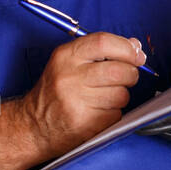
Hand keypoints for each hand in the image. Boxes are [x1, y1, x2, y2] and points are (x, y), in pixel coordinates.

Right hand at [19, 31, 144, 159]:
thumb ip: (101, 51)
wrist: (33, 127)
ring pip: (121, 94)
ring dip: (121, 96)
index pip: (103, 42)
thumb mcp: (69, 63)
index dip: (126, 48)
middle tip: (127, 77)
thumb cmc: (54, 93)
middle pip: (118, 70)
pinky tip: (98, 112)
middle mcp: (68, 77)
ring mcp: (76, 102)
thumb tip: (135, 45)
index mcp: (65, 57)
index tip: (136, 55)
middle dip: (131, 74)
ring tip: (105, 98)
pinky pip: (116, 114)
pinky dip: (114, 113)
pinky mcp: (85, 123)